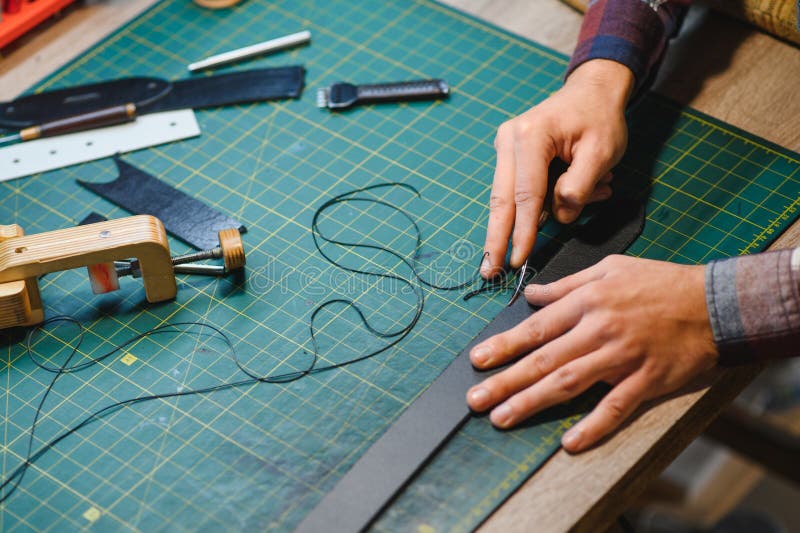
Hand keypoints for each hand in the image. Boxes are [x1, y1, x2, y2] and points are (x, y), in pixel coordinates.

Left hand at [466, 255, 718, 451]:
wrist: (714, 302)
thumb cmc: (660, 282)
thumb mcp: (610, 269)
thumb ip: (566, 284)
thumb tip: (531, 295)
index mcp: (588, 303)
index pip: (537, 328)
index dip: (504, 345)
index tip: (478, 360)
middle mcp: (599, 331)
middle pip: (544, 360)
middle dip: (505, 381)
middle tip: (475, 399)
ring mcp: (623, 358)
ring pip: (569, 383)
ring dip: (532, 402)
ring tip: (502, 418)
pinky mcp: (647, 380)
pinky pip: (617, 407)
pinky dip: (594, 426)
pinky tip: (570, 443)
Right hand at [481, 59, 634, 277]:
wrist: (592, 92)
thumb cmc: (600, 118)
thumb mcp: (602, 152)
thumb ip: (579, 187)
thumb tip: (558, 216)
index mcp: (531, 136)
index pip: (525, 194)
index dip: (522, 231)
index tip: (518, 260)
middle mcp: (509, 140)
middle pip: (501, 199)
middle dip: (496, 238)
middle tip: (488, 271)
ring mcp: (506, 147)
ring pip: (507, 198)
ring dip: (528, 220)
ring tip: (559, 221)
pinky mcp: (511, 157)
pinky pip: (519, 191)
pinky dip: (537, 206)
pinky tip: (568, 202)